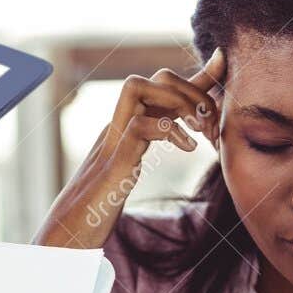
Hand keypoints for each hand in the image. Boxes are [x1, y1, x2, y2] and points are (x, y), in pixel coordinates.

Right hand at [35, 50, 225, 249]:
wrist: (70, 231)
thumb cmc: (101, 203)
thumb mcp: (134, 168)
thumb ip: (150, 147)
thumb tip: (183, 141)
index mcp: (129, 124)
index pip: (164, 87)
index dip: (196, 74)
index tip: (222, 60)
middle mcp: (119, 124)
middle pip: (156, 78)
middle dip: (192, 91)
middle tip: (211, 124)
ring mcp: (113, 139)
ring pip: (138, 86)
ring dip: (178, 101)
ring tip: (201, 130)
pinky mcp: (113, 160)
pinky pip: (139, 124)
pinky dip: (169, 129)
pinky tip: (187, 148)